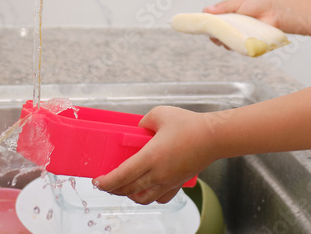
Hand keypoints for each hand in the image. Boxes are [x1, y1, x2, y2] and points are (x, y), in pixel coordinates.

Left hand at [94, 106, 215, 204]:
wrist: (214, 137)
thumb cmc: (189, 124)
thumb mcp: (160, 113)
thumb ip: (143, 121)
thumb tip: (138, 128)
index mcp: (151, 157)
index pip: (121, 176)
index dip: (106, 182)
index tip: (96, 181)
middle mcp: (158, 174)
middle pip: (128, 189)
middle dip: (112, 189)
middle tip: (104, 184)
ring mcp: (168, 182)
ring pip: (142, 198)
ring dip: (128, 195)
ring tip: (122, 187)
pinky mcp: (177, 184)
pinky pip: (158, 198)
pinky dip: (147, 197)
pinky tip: (144, 190)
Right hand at [203, 0, 285, 49]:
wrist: (275, 13)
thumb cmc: (258, 4)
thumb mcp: (238, 2)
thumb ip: (223, 7)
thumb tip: (206, 10)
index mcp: (227, 15)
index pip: (211, 22)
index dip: (207, 24)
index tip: (204, 25)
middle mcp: (231, 27)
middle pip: (215, 34)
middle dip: (213, 34)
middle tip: (214, 33)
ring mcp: (237, 36)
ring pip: (224, 42)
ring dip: (223, 40)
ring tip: (227, 35)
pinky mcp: (245, 44)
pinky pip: (235, 48)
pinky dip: (233, 45)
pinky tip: (235, 41)